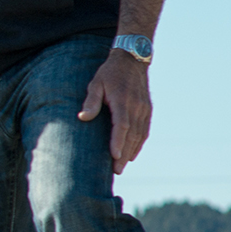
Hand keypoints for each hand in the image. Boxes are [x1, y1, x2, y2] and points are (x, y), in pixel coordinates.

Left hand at [78, 51, 152, 173]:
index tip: (115, 156)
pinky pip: (145, 130)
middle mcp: (136, 106)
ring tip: (121, 167)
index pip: (122, 125)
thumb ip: (91, 101)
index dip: (119, 142)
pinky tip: (132, 154)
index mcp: (123, 100)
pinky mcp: (147, 110)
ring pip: (140, 135)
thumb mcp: (96, 83)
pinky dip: (139, 144)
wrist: (132, 60)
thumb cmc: (109, 73)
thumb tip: (83, 118)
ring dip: (132, 152)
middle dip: (124, 154)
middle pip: (132, 134)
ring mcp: (144, 109)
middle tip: (116, 171)